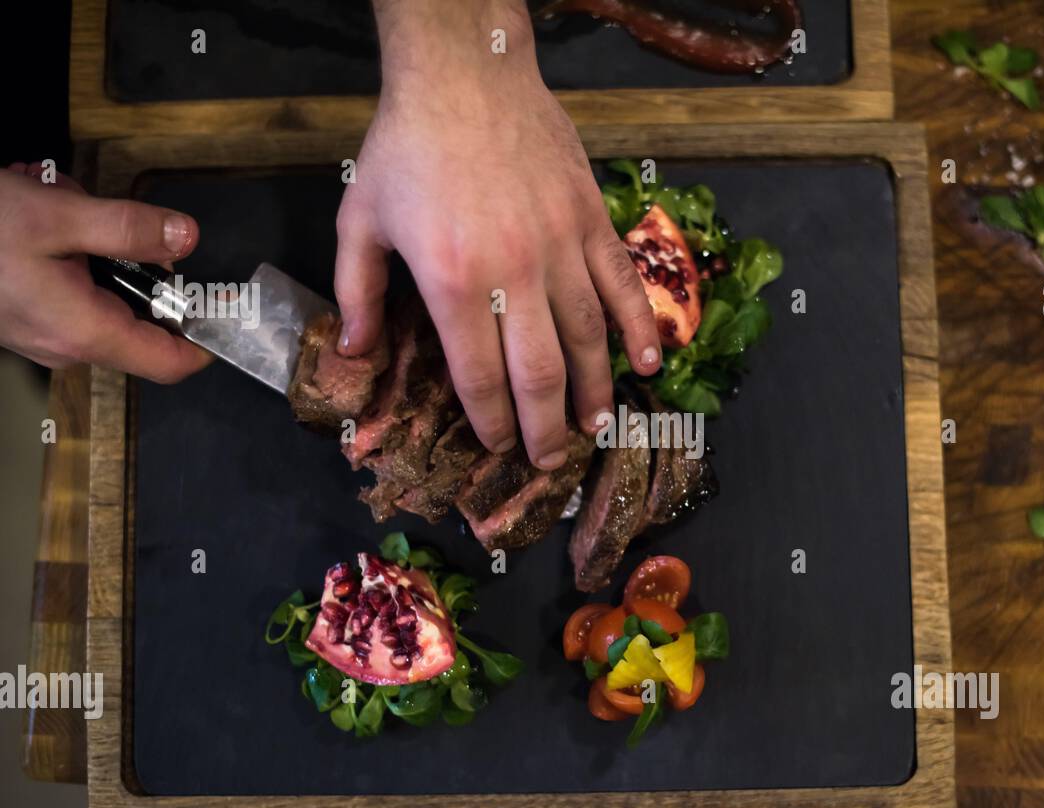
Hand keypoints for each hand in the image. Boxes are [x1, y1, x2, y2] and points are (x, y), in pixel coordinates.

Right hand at [0, 162, 210, 381]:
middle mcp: (66, 346)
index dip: (204, 344)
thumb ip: (127, 228)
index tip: (225, 312)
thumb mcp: (57, 215)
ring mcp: (42, 338)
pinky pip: (71, 299)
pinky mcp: (24, 321)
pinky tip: (45, 223)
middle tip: (119, 223)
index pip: (168, 365)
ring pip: (104, 307)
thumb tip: (186, 236)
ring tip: (67, 212)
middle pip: (140, 328)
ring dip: (103, 259)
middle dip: (145, 276)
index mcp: (83, 331)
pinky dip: (73, 261)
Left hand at [336, 0, 659, 469]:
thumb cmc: (407, 147)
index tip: (498, 445)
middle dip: (545, 428)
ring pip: (588, 338)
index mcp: (452, 281)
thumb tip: (357, 355)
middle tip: (550, 461)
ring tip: (595, 428)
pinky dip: (640, 327)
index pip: (479, 376)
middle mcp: (514, 273)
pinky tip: (650, 363)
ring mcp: (561, 247)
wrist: (465, 75)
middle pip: (539, 373)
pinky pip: (623, 284)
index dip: (491, 422)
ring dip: (594, 391)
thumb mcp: (361, 219)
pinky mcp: (592, 220)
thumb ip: (358, 294)